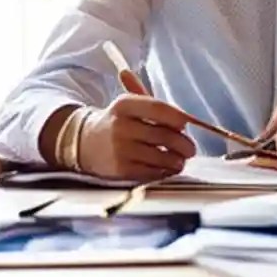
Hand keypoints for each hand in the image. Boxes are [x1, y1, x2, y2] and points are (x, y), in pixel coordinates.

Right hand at [78, 70, 197, 181]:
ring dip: (177, 160)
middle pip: (165, 135)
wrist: (86, 143)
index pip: (159, 108)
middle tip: (190, 148)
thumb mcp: (129, 106)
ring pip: (162, 156)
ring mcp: (120, 149)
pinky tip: (167, 167)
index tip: (186, 124)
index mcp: (124, 104)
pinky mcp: (121, 170)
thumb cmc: (119, 123)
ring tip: (180, 159)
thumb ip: (156, 104)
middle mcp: (121, 125)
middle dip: (184, 144)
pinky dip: (165, 171)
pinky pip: (153, 172)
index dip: (178, 117)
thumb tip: (188, 117)